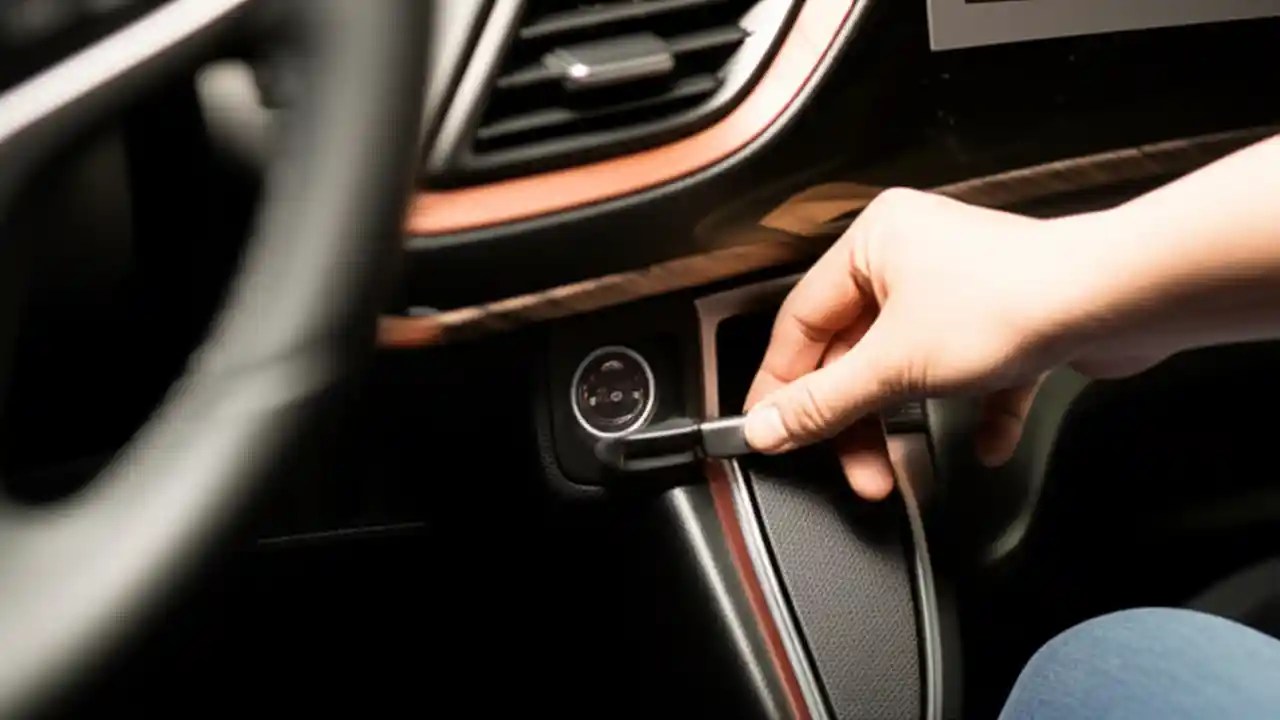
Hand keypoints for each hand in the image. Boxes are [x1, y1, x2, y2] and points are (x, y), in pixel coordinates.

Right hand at [742, 188, 1160, 499]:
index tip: (771, 431)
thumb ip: (822, 404)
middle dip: (853, 419)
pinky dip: (972, 411)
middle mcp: (914, 256)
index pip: (802, 322)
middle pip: (855, 351)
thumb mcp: (892, 366)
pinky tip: (984, 442)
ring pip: (909, 366)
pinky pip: (972, 373)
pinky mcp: (1009, 318)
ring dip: (903, 422)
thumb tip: (767, 427)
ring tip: (900, 470)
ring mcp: (964, 288)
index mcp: (873, 244)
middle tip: (851, 468)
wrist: (1117, 300)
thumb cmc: (1011, 302)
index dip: (782, 384)